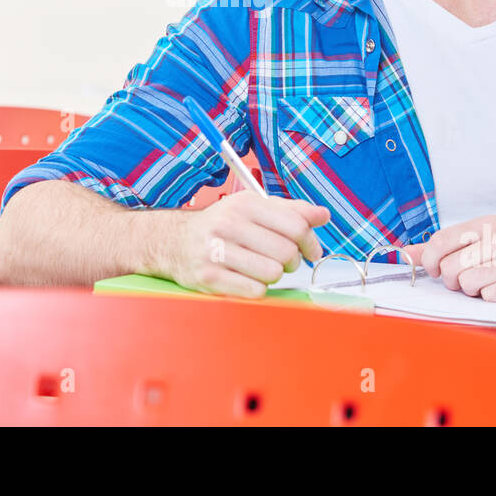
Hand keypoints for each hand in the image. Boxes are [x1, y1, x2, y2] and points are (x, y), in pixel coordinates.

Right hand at [169, 190, 329, 298]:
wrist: (173, 241)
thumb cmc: (219, 225)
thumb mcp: (252, 208)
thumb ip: (290, 210)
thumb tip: (322, 215)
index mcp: (244, 204)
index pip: (295, 225)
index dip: (311, 242)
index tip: (312, 250)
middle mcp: (229, 225)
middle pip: (286, 252)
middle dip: (292, 261)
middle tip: (283, 261)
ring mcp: (217, 251)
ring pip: (273, 274)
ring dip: (274, 276)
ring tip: (262, 268)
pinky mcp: (209, 277)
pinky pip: (255, 291)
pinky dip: (257, 288)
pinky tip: (248, 278)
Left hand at [398, 214, 495, 305]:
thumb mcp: (487, 241)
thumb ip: (446, 247)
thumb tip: (408, 252)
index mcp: (488, 224)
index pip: (442, 240)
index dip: (432, 261)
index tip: (437, 271)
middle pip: (452, 268)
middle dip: (455, 282)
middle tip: (471, 282)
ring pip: (468, 284)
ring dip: (475, 292)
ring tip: (492, 285)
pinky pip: (491, 297)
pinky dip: (494, 300)